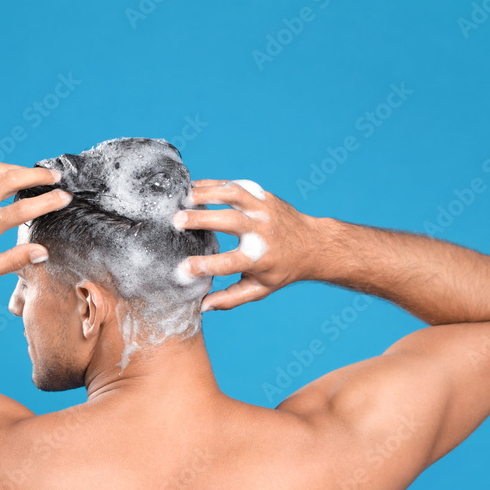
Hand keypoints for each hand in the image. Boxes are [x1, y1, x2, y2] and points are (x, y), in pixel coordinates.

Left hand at [0, 163, 71, 288]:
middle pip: (12, 178)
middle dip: (37, 175)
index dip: (48, 202)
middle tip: (56, 177)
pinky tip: (11, 182)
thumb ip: (14, 261)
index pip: (24, 208)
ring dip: (20, 170)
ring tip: (37, 175)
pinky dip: (3, 175)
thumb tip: (42, 253)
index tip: (65, 198)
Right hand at [175, 179, 322, 310]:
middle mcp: (262, 232)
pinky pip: (237, 185)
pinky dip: (214, 183)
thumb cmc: (281, 269)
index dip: (204, 265)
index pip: (229, 263)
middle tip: (176, 221)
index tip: (182, 268)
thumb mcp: (259, 288)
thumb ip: (230, 298)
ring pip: (233, 194)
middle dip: (200, 219)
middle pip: (229, 221)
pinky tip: (195, 187)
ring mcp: (263, 210)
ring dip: (206, 193)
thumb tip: (202, 306)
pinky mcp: (262, 196)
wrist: (313, 244)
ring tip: (183, 197)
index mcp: (259, 259)